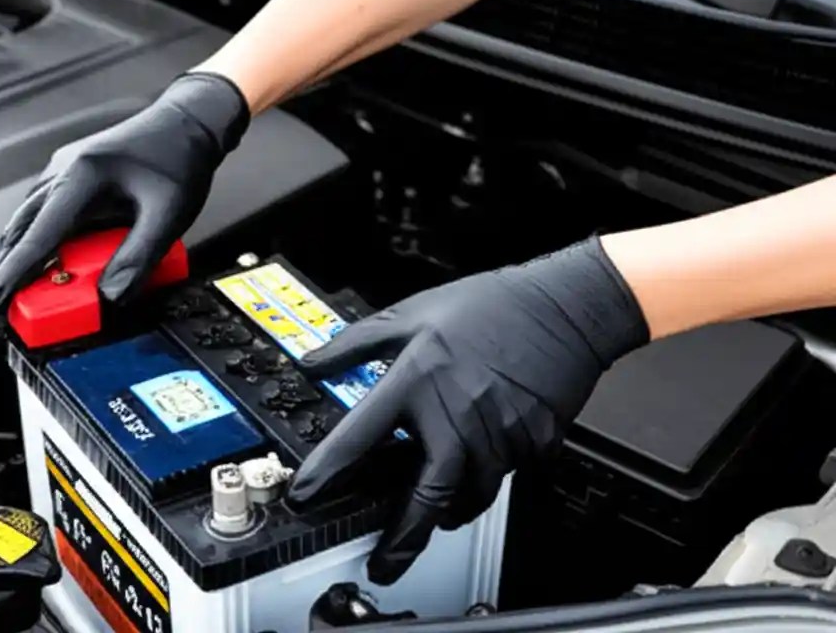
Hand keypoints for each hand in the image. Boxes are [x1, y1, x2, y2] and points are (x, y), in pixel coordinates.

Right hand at [0, 72, 248, 312]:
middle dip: (11, 273)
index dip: (11, 277)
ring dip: (26, 258)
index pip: (36, 238)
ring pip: (28, 222)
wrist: (189, 120)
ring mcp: (63, 171)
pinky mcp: (71, 175)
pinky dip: (42, 241)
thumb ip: (138, 258)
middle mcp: (63, 172)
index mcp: (81, 177)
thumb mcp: (168, 214)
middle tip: (8, 310)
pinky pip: (45, 214)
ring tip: (30, 292)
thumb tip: (111, 296)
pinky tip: (56, 259)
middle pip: (20, 232)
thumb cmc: (179, 158)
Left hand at [286, 237, 648, 583]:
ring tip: (432, 516)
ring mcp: (499, 433)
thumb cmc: (488, 306)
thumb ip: (353, 343)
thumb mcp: (409, 314)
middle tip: (383, 564)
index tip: (305, 498)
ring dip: (447, 511)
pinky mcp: (534, 443)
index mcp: (416, 380)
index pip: (359, 438)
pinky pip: (505, 475)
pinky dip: (486, 477)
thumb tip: (310, 362)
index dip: (327, 473)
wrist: (564, 306)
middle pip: (425, 495)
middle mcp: (456, 414)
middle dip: (402, 539)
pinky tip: (479, 461)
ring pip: (469, 495)